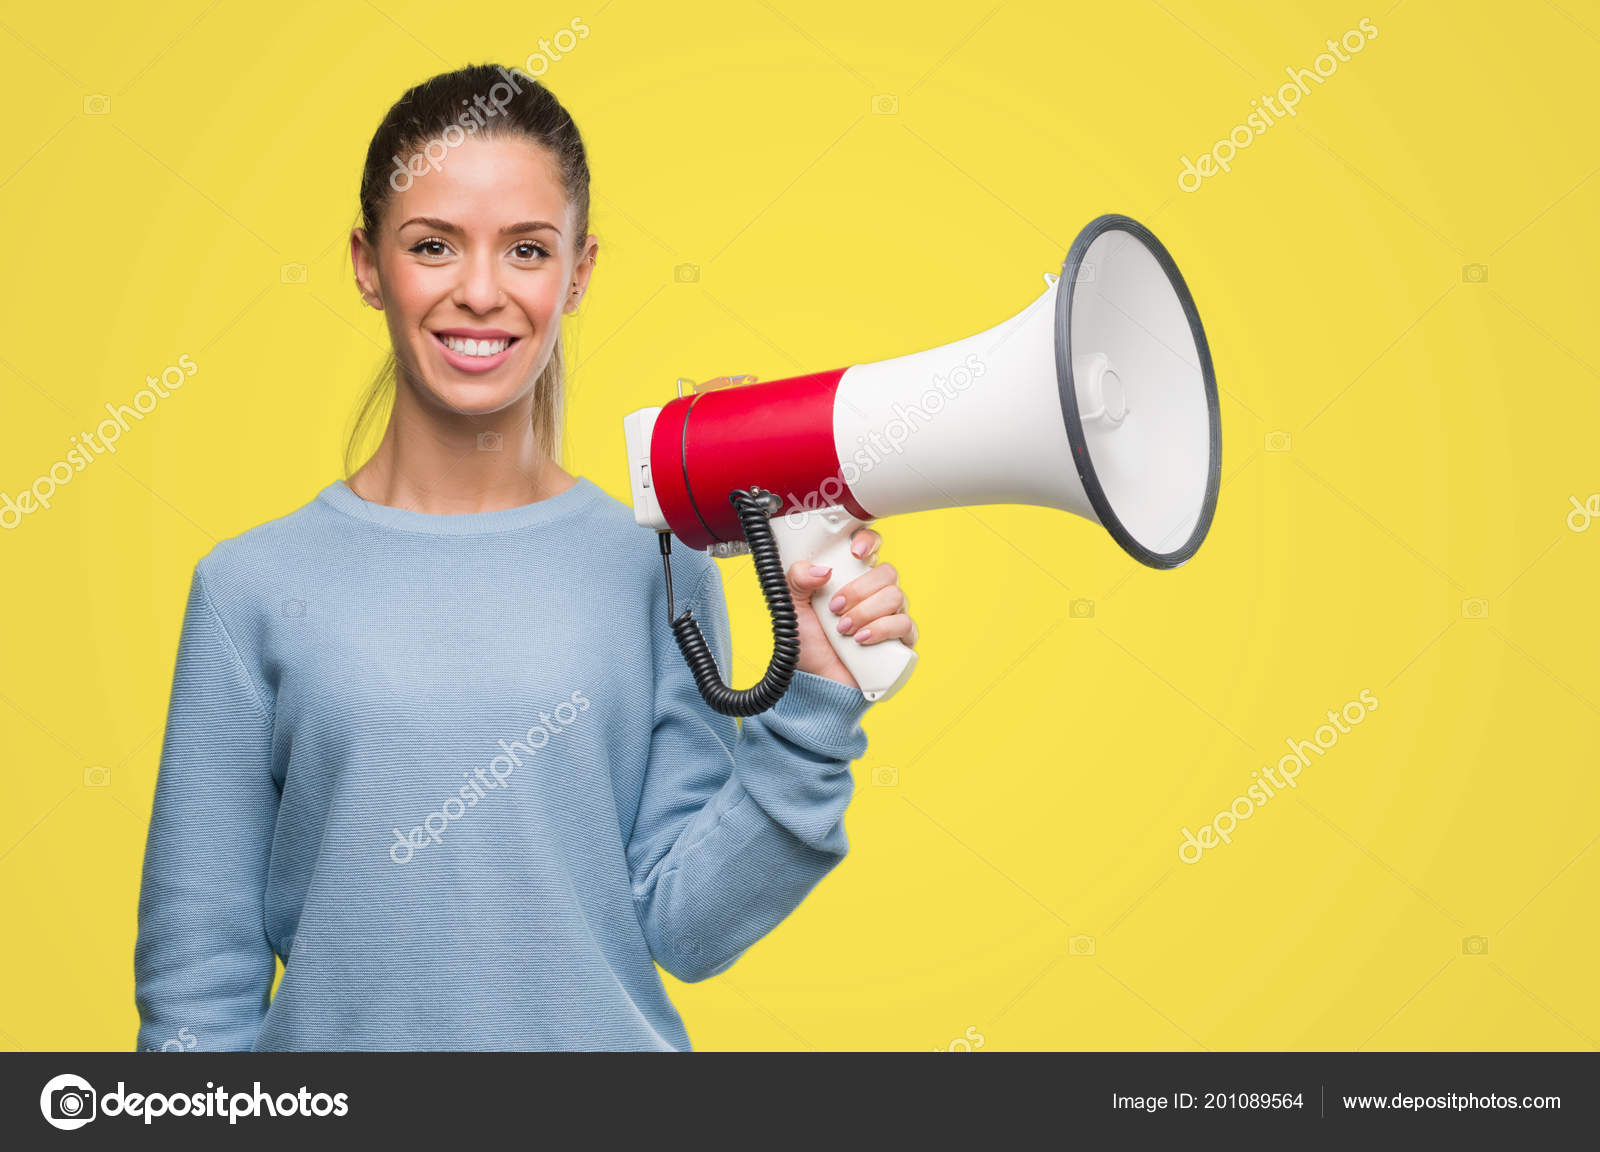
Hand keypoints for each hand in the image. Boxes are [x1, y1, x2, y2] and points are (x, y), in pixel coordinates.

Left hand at [785, 525, 917, 692]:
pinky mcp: (899, 640)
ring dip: (866, 612)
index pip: (872, 547)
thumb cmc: (808, 644)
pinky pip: (905, 624)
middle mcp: (874, 594)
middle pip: (887, 572)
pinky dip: (881, 630)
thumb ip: (797, 580)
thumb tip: (822, 569)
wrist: (817, 681)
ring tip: (843, 630)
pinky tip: (861, 640)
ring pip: (896, 596)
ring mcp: (890, 616)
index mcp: (852, 578)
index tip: (855, 553)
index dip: (869, 542)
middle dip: (859, 590)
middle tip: (835, 608)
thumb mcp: (791, 607)